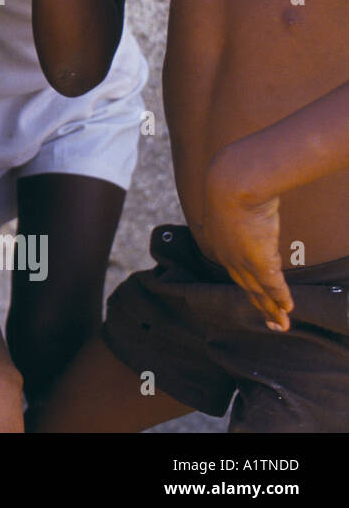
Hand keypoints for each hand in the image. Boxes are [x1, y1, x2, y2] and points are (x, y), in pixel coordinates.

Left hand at [202, 157, 291, 330]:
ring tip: (281, 324)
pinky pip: (271, 285)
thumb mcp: (233, 199)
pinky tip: (288, 309)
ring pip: (258, 291)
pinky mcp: (257, 259)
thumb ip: (241, 207)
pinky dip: (280, 298)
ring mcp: (241, 259)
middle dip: (259, 305)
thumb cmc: (232, 183)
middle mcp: (227, 255)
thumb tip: (251, 199)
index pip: (235, 269)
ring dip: (271, 308)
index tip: (256, 296)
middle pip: (246, 286)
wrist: (231, 184)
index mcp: (219, 241)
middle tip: (271, 322)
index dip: (247, 284)